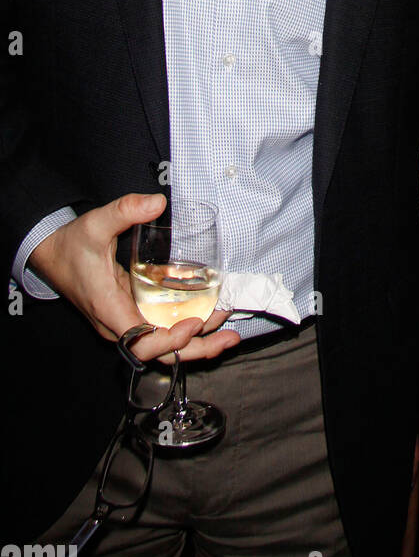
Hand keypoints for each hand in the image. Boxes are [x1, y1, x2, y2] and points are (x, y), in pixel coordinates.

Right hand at [27, 193, 239, 361]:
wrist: (53, 255)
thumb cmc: (73, 244)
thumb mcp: (95, 223)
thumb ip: (124, 211)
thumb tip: (157, 203)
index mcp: (108, 309)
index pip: (139, 342)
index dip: (168, 341)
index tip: (193, 325)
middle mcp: (117, 324)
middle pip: (159, 353)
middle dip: (196, 349)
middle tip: (229, 337)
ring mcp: (125, 322)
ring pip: (163, 346)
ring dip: (197, 341)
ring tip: (229, 330)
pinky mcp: (132, 315)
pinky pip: (161, 332)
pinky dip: (186, 329)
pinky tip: (210, 316)